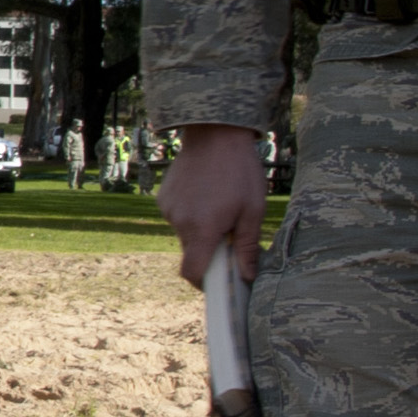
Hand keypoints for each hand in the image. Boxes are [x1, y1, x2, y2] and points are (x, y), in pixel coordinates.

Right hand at [160, 123, 269, 286]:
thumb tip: (248, 276)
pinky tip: (206, 194)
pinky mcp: (164, 197)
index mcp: (203, 228)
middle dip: (208, 250)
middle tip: (229, 233)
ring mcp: (169, 208)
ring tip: (219, 206)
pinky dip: (191, 214)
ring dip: (200, 229)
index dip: (203, 282)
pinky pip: (178, 216)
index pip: (192, 272)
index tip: (218, 280)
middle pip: (191, 252)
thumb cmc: (240, 172)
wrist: (215, 134)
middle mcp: (180, 222)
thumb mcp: (253, 210)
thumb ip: (247, 246)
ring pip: (185, 233)